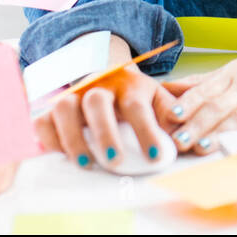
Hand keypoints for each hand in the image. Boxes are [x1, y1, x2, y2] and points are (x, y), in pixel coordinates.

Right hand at [34, 36, 179, 167]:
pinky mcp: (54, 106)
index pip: (137, 107)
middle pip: (96, 102)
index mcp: (129, 85)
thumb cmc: (137, 95)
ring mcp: (74, 94)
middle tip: (115, 161)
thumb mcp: (159, 100)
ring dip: (72, 136)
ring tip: (86, 164)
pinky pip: (43, 118)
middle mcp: (99, 85)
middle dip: (104, 132)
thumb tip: (192, 142)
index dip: (146, 131)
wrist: (108, 73)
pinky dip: (49, 137)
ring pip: (64, 106)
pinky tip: (62, 154)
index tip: (156, 156)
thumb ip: (174, 119)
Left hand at [161, 30, 236, 155]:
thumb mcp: (233, 71)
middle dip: (197, 124)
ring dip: (221, 132)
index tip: (170, 117)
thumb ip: (202, 82)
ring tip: (203, 146)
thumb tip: (168, 87)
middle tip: (179, 140)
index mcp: (231, 75)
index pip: (205, 90)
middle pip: (219, 106)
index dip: (187, 104)